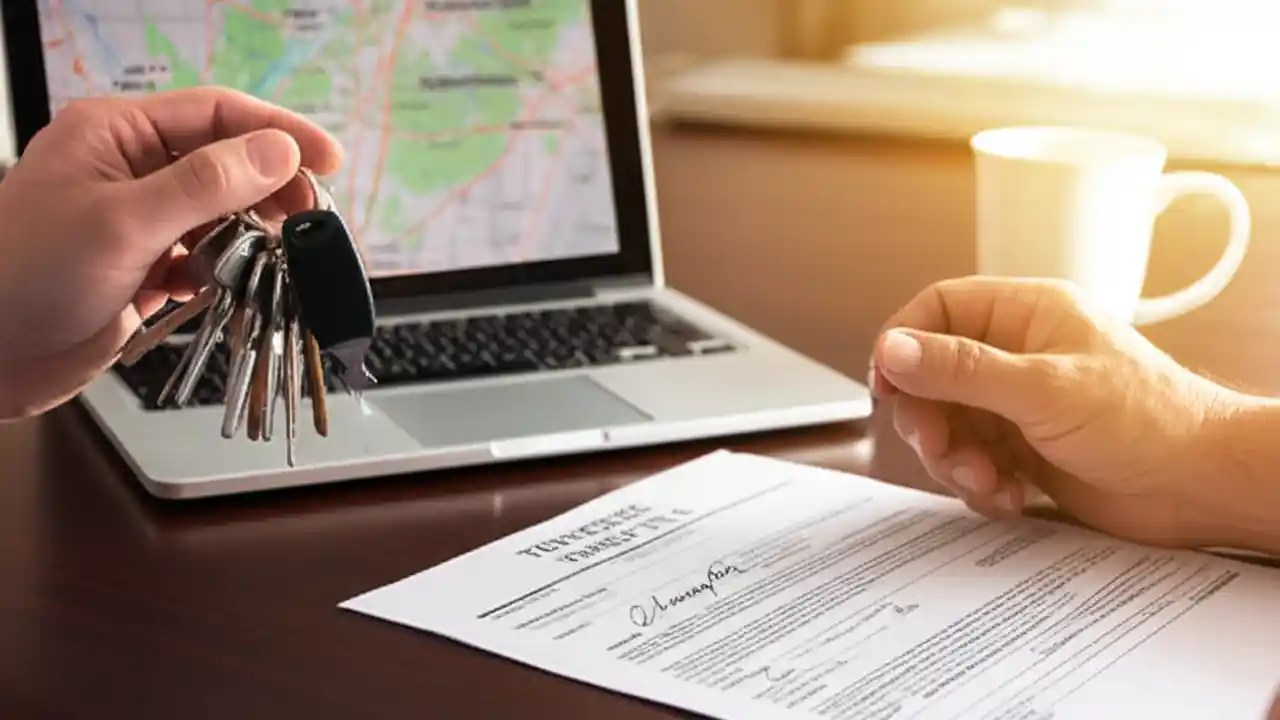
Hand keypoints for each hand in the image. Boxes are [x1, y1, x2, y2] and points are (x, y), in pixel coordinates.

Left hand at [0, 87, 342, 419]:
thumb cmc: (24, 277)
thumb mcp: (124, 222)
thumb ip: (207, 184)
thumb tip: (278, 150)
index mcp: (117, 134)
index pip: (218, 114)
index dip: (279, 133)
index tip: (328, 161)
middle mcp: (132, 170)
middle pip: (228, 163)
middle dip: (273, 190)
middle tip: (309, 219)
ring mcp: (140, 221)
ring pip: (223, 215)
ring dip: (252, 237)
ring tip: (275, 259)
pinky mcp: (146, 268)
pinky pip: (207, 260)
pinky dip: (227, 274)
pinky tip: (227, 287)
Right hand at [871, 276, 1276, 551]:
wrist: (1200, 487)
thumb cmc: (1147, 420)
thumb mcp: (1041, 389)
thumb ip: (960, 369)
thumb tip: (892, 349)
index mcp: (1026, 315)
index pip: (938, 310)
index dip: (902, 344)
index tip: (886, 385)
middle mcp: (1018, 356)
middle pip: (932, 376)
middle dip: (928, 417)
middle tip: (938, 446)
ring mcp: (1019, 406)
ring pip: (947, 425)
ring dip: (953, 459)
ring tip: (984, 478)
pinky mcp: (1025, 452)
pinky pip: (971, 463)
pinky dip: (978, 485)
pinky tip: (1009, 496)